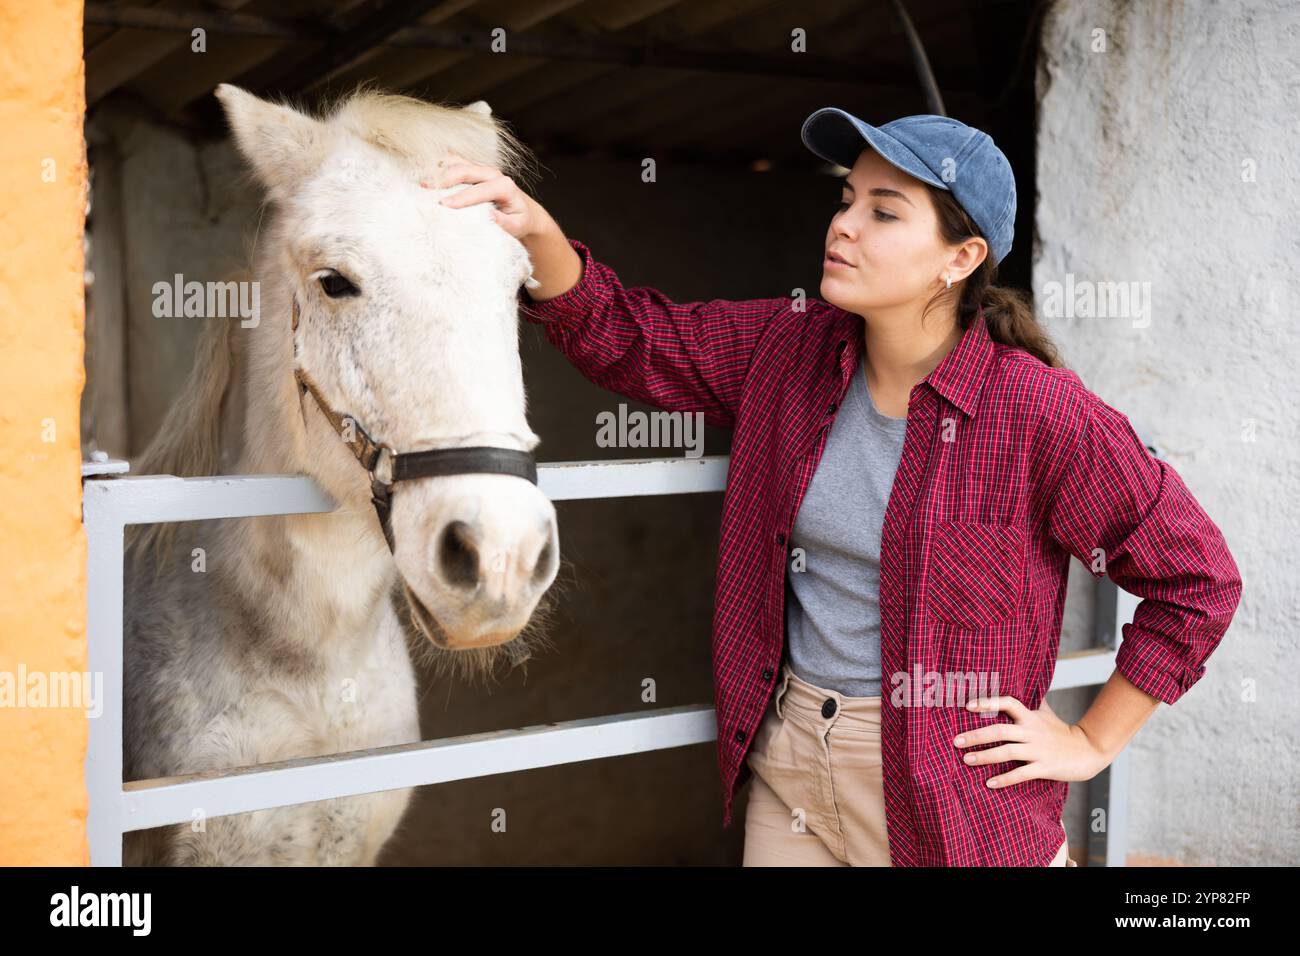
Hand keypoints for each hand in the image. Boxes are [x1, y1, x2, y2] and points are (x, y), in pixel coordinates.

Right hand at [433, 149, 544, 239]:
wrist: (523, 210)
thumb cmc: (519, 220)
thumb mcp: (517, 226)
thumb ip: (505, 223)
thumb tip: (490, 217)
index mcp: (504, 186)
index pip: (480, 190)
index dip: (462, 197)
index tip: (445, 205)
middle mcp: (493, 173)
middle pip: (465, 170)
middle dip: (445, 179)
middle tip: (426, 190)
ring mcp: (481, 169)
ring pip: (457, 163)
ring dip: (439, 171)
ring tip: (422, 183)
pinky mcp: (472, 169)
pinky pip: (454, 162)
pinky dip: (439, 166)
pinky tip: (425, 173)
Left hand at [952, 695, 1111, 788]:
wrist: (1088, 750)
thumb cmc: (1062, 732)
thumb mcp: (1046, 713)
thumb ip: (1031, 701)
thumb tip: (1020, 681)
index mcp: (1031, 717)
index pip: (1008, 702)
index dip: (988, 702)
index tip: (968, 706)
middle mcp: (1032, 731)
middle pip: (1000, 730)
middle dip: (976, 735)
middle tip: (956, 741)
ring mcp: (1038, 750)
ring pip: (1008, 751)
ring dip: (985, 756)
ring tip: (966, 760)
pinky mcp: (1045, 767)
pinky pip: (1022, 773)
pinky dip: (1005, 779)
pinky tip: (989, 783)